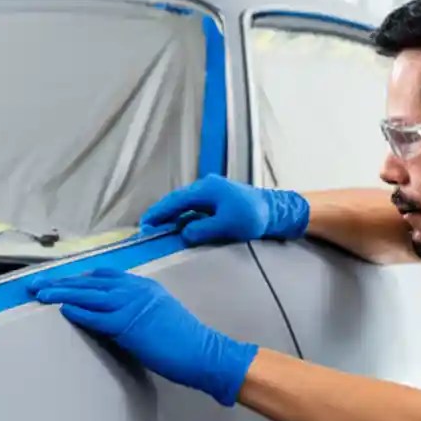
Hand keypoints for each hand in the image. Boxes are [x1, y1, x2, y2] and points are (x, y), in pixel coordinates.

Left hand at [27, 268, 258, 405]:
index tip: (58, 280)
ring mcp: (131, 305)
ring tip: (40, 294)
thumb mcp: (160, 314)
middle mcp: (135, 290)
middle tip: (36, 284)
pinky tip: (62, 308)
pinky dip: (78, 310)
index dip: (78, 277)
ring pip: (88, 294)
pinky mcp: (128, 324)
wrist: (202, 352)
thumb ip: (137, 309)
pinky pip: (97, 315)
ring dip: (61, 292)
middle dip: (60, 281)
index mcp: (143, 286)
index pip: (103, 275)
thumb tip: (112, 315)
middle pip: (90, 281)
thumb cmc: (184, 340)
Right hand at [139, 174, 309, 245]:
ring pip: (186, 205)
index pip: (174, 201)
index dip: (158, 213)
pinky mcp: (219, 200)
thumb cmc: (252, 216)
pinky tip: (183, 228)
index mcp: (205, 190)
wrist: (276, 210)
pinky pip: (196, 208)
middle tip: (149, 230)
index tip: (144, 225)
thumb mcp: (226, 225)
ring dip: (174, 217)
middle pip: (177, 201)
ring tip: (162, 231)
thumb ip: (202, 230)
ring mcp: (212, 192)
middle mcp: (206, 187)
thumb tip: (183, 233)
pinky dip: (186, 217)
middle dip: (163, 215)